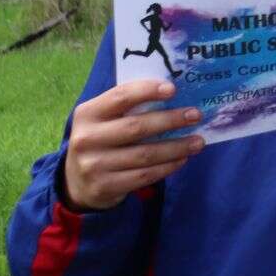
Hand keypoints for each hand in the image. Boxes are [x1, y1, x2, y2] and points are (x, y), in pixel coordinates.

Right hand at [63, 80, 203, 211]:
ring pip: (145, 154)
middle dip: (170, 120)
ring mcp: (94, 165)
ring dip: (176, 147)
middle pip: (136, 127)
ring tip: (198, 141)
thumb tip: (174, 94)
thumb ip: (129, 106)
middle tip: (196, 115)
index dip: (147, 91)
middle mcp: (87, 139)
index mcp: (87, 113)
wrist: (77, 181)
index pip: (119, 97)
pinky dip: (167, 166)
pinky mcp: (105, 187)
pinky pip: (144, 175)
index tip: (173, 89)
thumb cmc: (102, 139)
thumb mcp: (104, 119)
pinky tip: (182, 159)